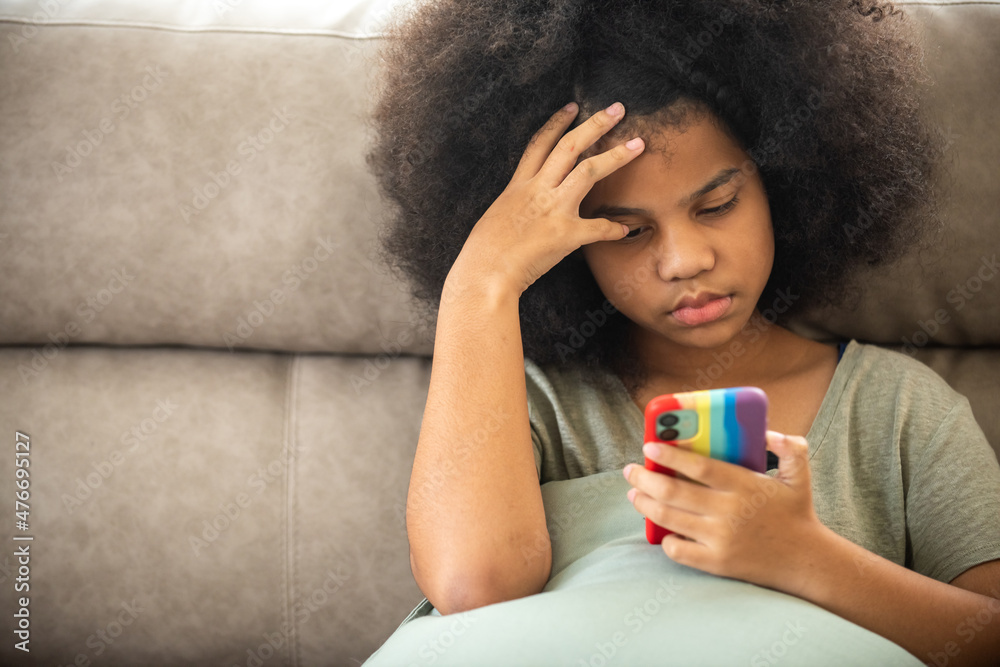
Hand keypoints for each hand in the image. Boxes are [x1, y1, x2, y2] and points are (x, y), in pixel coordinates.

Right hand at [448, 101, 643, 295]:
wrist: (484, 273)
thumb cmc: (483, 253)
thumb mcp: (496, 217)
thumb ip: (515, 207)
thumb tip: (525, 210)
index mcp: (518, 186)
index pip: (540, 144)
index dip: (558, 122)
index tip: (574, 106)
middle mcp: (537, 190)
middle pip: (570, 146)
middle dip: (595, 124)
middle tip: (617, 109)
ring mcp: (553, 209)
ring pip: (588, 171)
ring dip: (616, 156)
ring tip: (638, 144)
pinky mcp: (565, 234)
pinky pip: (598, 228)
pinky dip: (613, 228)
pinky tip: (625, 228)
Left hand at [622, 430, 826, 595]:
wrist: (807, 562)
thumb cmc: (798, 514)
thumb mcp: (799, 475)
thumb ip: (790, 447)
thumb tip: (769, 432)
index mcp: (745, 486)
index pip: (699, 467)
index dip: (670, 454)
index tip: (649, 446)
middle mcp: (729, 512)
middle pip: (673, 491)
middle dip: (644, 478)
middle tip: (630, 470)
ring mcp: (720, 539)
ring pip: (669, 518)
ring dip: (645, 504)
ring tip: (634, 494)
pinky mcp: (716, 563)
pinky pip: (678, 550)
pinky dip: (664, 539)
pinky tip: (660, 528)